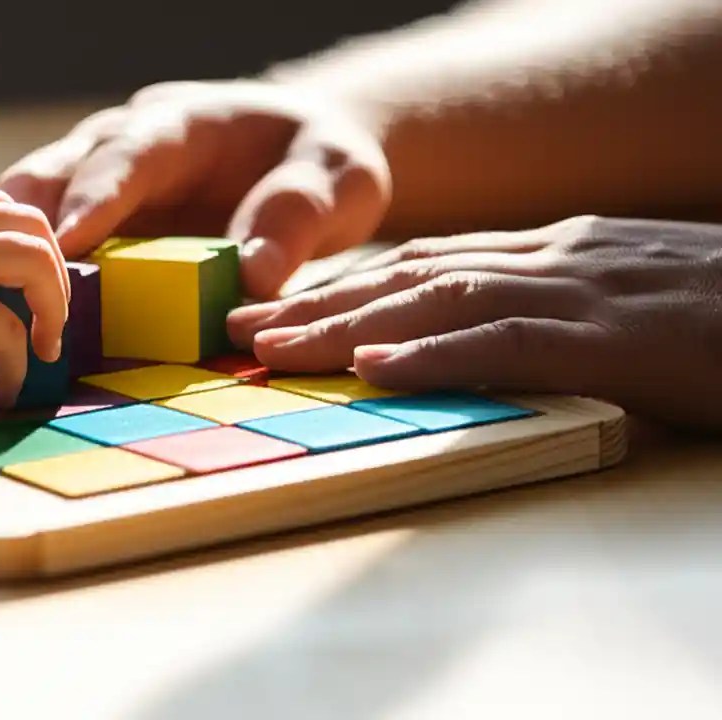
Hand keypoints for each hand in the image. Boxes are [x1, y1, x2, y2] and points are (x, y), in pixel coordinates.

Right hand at [0, 80, 390, 298]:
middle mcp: (125, 144)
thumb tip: (253, 277)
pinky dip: (31, 273)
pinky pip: (49, 242)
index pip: (128, 153)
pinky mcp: (96, 221)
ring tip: (3, 305)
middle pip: (57, 170)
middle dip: (30, 220)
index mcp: (180, 124)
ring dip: (18, 252)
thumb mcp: (338, 181)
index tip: (69, 238)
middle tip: (7, 272)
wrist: (304, 162)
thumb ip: (299, 218)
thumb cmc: (320, 165)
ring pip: (37, 204)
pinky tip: (19, 316)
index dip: (96, 194)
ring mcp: (101, 182)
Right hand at [0, 188, 68, 406]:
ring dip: (53, 310)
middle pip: (34, 226)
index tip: (31, 288)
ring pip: (37, 263)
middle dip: (54, 276)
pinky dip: (18, 364)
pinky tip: (6, 388)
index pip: (3, 206)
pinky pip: (11, 331)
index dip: (30, 246)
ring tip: (45, 347)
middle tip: (49, 321)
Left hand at [227, 215, 721, 429]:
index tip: (282, 311)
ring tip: (276, 352)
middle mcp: (558, 255)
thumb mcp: (632, 295)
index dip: (349, 286)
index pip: (430, 261)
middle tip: (242, 332)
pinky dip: (438, 355)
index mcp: (559, 248)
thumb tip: (483, 332)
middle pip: (412, 274)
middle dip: (322, 304)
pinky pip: (511, 343)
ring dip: (349, 327)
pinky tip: (378, 370)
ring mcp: (586, 288)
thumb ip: (558, 305)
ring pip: (439, 299)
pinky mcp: (618, 336)